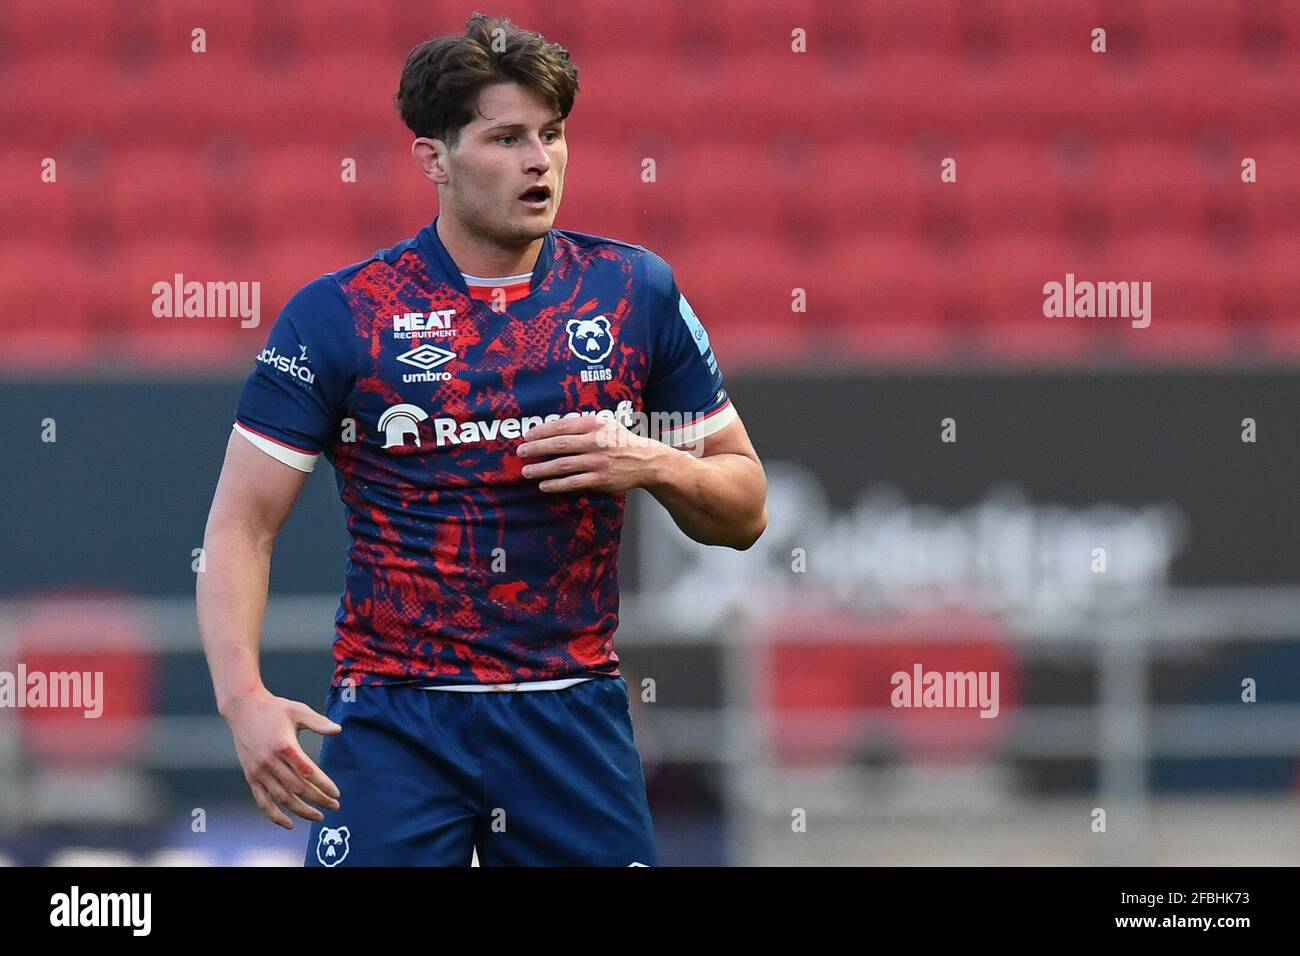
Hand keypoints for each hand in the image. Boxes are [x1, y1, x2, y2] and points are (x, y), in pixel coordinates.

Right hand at [222, 688, 341, 829]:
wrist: (243, 709)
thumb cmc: (275, 709)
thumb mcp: (298, 711)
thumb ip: (318, 722)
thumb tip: (338, 730)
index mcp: (284, 746)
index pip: (308, 772)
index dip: (323, 785)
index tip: (337, 793)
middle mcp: (270, 762)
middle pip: (297, 788)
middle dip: (318, 800)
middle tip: (335, 807)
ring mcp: (258, 771)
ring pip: (282, 798)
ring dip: (301, 811)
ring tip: (319, 817)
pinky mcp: (250, 776)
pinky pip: (262, 801)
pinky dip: (275, 815)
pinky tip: (289, 824)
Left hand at [516, 414, 673, 493]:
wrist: (645, 461)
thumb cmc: (620, 441)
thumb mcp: (606, 424)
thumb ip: (583, 424)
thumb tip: (554, 428)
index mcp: (595, 424)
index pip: (562, 426)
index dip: (542, 431)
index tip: (527, 435)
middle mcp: (595, 442)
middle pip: (559, 445)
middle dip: (536, 448)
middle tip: (521, 452)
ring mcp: (597, 461)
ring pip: (563, 465)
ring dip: (542, 469)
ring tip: (527, 471)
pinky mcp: (600, 479)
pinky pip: (573, 482)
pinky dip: (556, 484)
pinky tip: (544, 485)